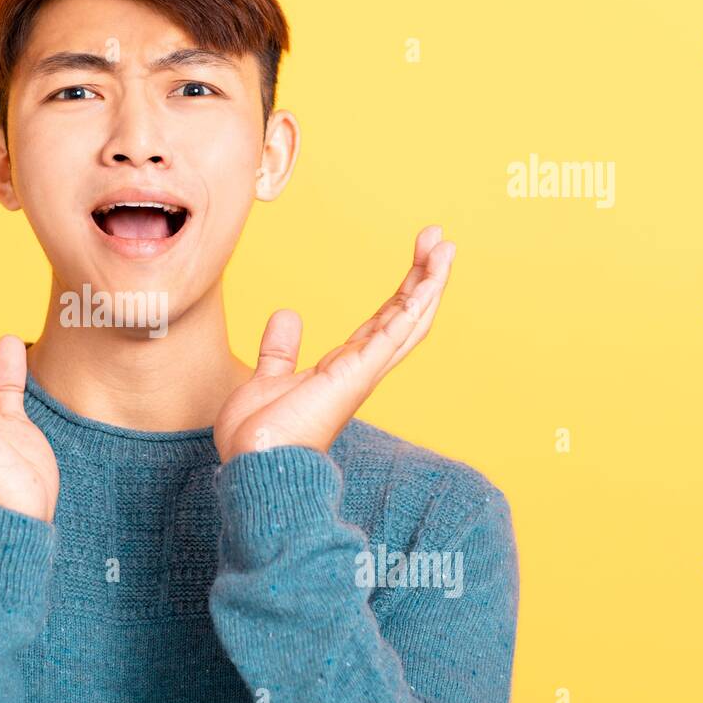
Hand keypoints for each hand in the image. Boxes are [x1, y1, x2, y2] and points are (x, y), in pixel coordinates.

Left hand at [214, 225, 455, 463]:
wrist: (257, 464)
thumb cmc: (262, 436)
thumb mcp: (268, 378)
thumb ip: (280, 349)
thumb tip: (287, 314)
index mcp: (343, 368)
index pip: (384, 320)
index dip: (402, 289)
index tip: (418, 254)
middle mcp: (361, 368)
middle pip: (405, 314)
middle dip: (424, 276)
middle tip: (439, 238)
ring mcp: (363, 371)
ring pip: (409, 320)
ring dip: (430, 282)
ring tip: (445, 245)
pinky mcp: (357, 373)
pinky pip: (395, 333)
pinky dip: (415, 305)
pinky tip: (431, 280)